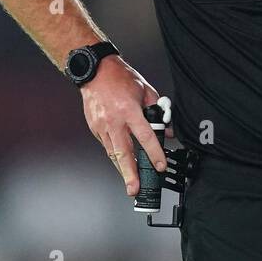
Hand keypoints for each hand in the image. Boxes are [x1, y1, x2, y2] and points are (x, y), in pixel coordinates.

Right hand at [80, 55, 173, 195]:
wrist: (94, 70)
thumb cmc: (121, 78)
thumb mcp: (146, 90)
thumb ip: (158, 111)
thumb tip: (167, 130)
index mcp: (128, 110)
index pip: (145, 137)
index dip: (154, 153)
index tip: (161, 166)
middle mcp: (113, 121)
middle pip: (123, 153)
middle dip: (130, 174)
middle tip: (134, 189)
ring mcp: (101, 126)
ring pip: (113, 153)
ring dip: (122, 169)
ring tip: (130, 182)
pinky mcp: (94, 128)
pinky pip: (107, 145)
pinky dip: (115, 154)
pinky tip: (122, 162)